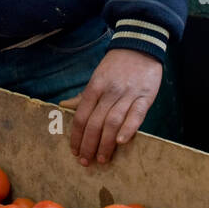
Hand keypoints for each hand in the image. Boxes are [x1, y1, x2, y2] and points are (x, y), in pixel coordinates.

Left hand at [59, 49, 162, 166]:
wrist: (140, 46)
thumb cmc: (116, 65)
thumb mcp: (96, 77)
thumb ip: (83, 96)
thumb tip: (63, 106)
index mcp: (95, 87)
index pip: (81, 116)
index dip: (76, 136)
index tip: (75, 151)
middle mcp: (109, 92)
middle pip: (95, 122)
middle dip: (88, 144)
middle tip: (86, 161)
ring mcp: (128, 94)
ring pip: (113, 122)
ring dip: (105, 143)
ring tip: (102, 159)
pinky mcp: (145, 96)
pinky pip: (136, 115)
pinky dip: (128, 129)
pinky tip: (121, 142)